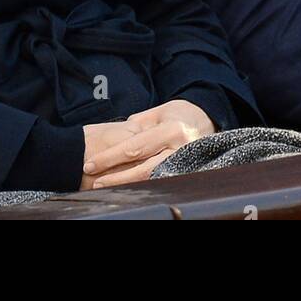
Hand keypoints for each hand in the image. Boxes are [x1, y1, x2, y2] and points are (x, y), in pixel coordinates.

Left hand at [81, 99, 214, 188]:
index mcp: (171, 130)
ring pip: (151, 180)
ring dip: (126, 185)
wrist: (210, 120)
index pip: (134, 147)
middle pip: (141, 169)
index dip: (110, 157)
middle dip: (115, 177)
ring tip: (106, 188)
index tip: (90, 164)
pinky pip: (160, 182)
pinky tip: (128, 189)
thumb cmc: (181, 114)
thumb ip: (138, 124)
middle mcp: (179, 149)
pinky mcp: (186, 173)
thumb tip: (116, 136)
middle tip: (94, 181)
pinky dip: (142, 186)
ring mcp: (185, 163)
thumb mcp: (160, 111)